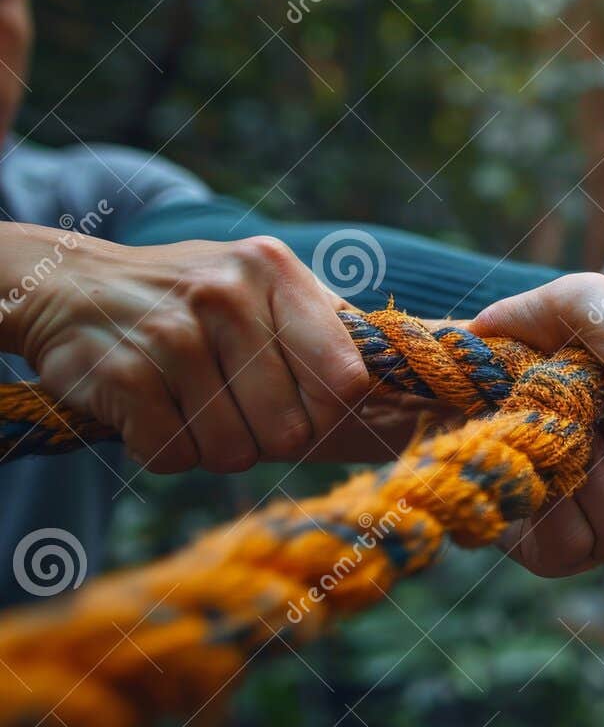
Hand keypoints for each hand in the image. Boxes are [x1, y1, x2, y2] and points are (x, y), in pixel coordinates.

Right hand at [11, 232, 368, 472]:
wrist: (70, 287)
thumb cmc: (193, 302)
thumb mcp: (262, 289)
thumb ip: (327, 332)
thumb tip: (410, 393)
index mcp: (276, 271)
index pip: (345, 380)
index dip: (328, 416)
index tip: (304, 411)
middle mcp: (226, 294)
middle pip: (290, 430)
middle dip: (264, 439)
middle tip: (232, 407)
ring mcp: (171, 333)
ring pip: (232, 452)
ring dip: (212, 447)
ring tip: (190, 403)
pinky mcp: (124, 375)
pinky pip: (174, 455)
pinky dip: (165, 450)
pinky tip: (151, 409)